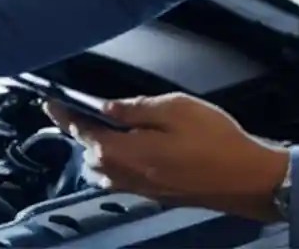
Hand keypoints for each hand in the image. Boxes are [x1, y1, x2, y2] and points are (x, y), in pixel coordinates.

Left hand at [44, 92, 289, 221]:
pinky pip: (123, 177)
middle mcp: (124, 175)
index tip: (51, 102)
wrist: (247, 179)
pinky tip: (136, 146)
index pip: (81, 130)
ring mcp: (139, 189)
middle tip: (87, 107)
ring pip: (105, 168)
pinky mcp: (155, 195)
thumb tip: (106, 107)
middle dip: (85, 130)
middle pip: (89, 152)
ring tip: (112, 126)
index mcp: (123, 152)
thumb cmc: (214, 140)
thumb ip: (134, 108)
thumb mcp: (174, 109)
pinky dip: (119, 160)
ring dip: (102, 148)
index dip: (64, 114)